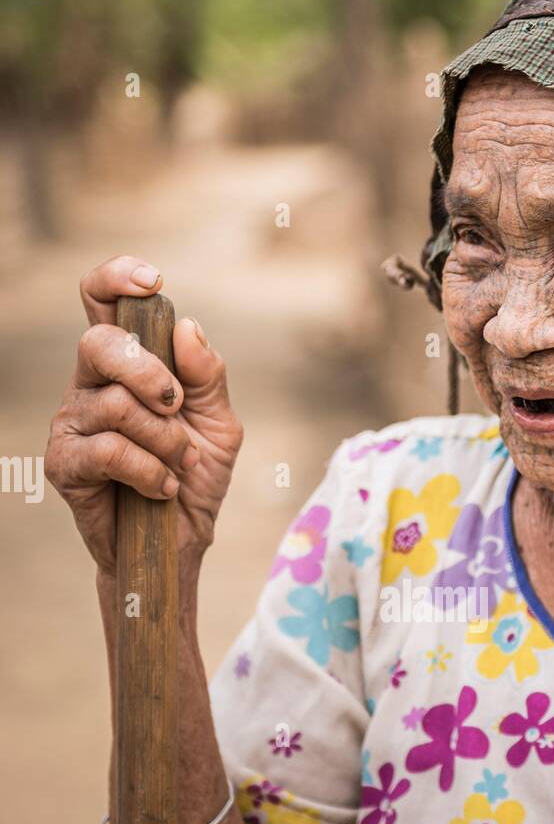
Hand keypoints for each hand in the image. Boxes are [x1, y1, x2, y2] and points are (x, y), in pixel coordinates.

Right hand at [45, 255, 242, 575]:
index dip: (117, 279)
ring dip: (164, 440)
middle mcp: (90, 385)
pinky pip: (108, 450)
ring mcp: (72, 422)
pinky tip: (162, 488)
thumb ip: (208, 376)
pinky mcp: (65, 463)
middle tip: (176, 406)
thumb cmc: (194, 479)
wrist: (180, 544)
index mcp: (125, 366)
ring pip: (115, 404)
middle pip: (99, 343)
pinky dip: (149, 471)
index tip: (152, 282)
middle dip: (149, 372)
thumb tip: (186, 327)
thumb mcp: (219, 425)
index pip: (101, 302)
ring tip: (177, 466)